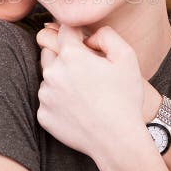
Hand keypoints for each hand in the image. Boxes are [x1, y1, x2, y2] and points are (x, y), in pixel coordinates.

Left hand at [35, 23, 159, 159]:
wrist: (117, 140)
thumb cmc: (124, 98)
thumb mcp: (127, 57)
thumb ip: (107, 34)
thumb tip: (89, 35)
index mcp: (70, 55)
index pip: (64, 30)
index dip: (76, 33)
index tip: (85, 43)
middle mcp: (52, 72)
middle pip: (49, 51)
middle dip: (64, 55)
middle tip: (86, 70)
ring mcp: (45, 95)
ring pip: (48, 77)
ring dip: (60, 79)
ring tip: (84, 92)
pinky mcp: (43, 115)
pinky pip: (48, 101)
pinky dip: (59, 101)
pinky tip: (78, 109)